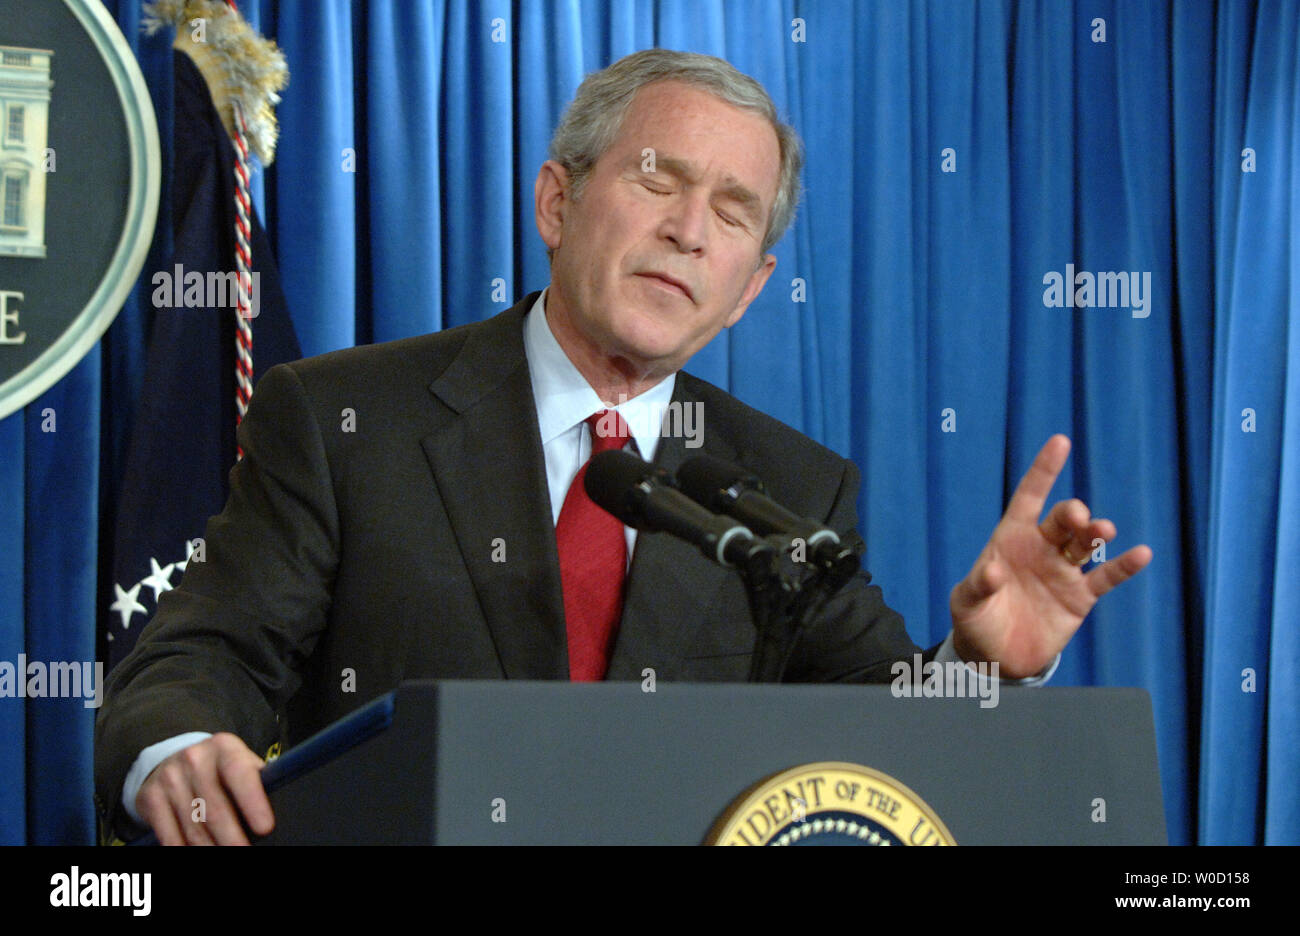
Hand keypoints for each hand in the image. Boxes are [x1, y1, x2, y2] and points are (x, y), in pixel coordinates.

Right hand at [135, 732, 274, 844]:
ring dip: (210, 849)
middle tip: (244, 852)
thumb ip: (255, 782)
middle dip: (232, 839)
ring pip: (193, 828)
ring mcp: (170, 778)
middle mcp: (194, 759)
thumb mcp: (240, 764)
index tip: (265, 827)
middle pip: (215, 810)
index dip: (253, 802)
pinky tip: (195, 855)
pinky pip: (169, 835)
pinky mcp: (150, 798)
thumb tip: (281, 808)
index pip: (240, 773)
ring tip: (224, 856)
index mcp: (225, 748)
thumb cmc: (220, 769)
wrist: (173, 761)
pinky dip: (184, 850)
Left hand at [949, 434, 1151, 677]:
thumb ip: (978, 585)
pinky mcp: (1079, 597)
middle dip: (1073, 514)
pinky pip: (1106, 577)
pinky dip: (1124, 566)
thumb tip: (992, 570)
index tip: (1060, 442)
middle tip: (1079, 517)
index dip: (1044, 471)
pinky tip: (1141, 554)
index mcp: (1011, 538)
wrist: (995, 656)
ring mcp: (1063, 570)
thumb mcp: (967, 602)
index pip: (1029, 497)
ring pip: (1085, 543)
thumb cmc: (976, 619)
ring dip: (1096, 533)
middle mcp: (1041, 548)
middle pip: (1063, 521)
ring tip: (1102, 531)